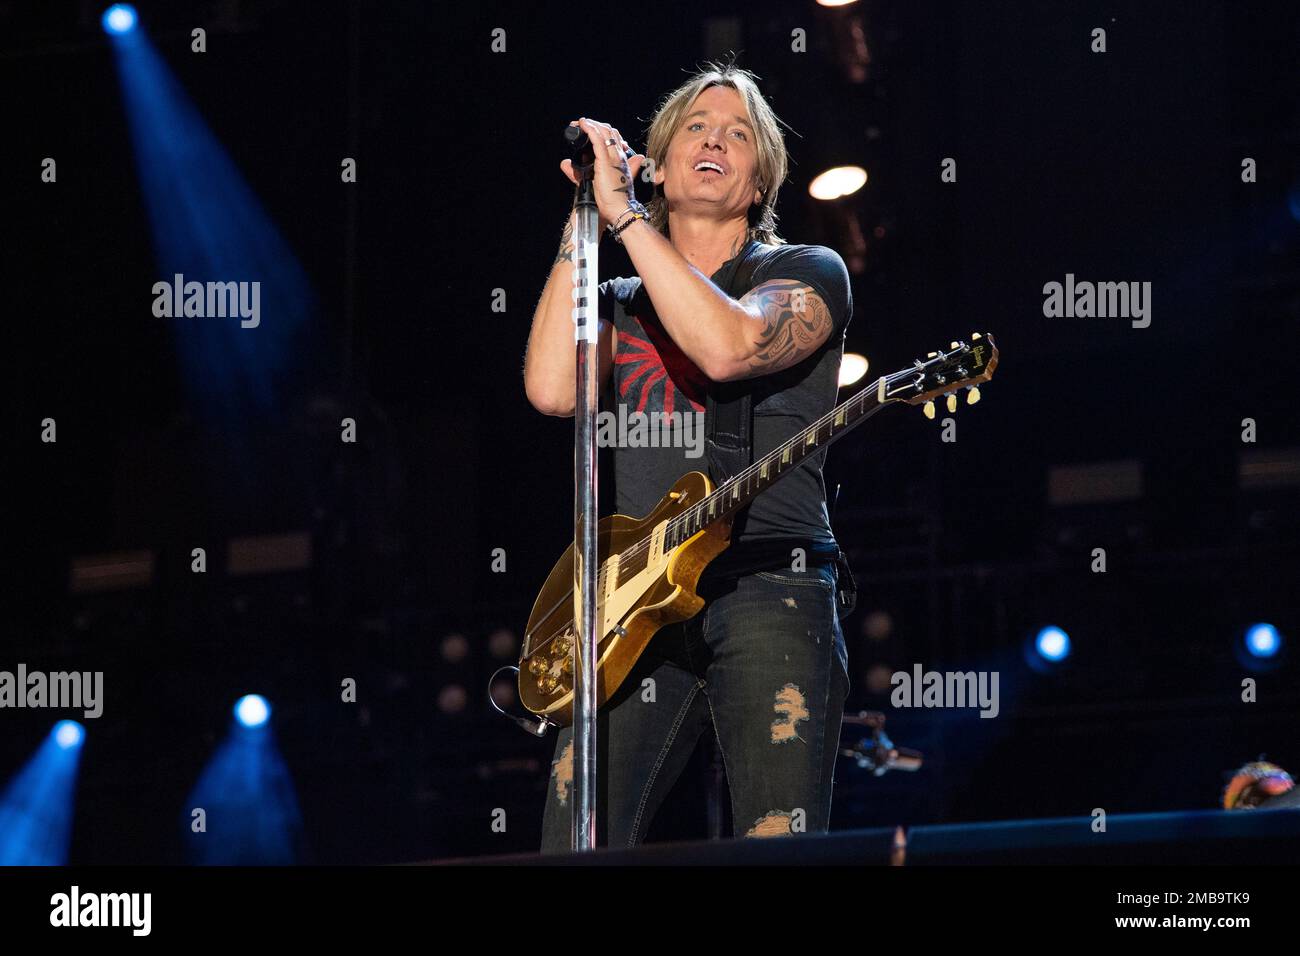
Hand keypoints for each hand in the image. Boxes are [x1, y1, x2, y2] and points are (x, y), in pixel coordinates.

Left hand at [560, 117, 647, 232]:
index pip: (614, 140)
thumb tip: (564, 163)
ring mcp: (613, 158)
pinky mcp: (606, 161)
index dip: (602, 132)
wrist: (620, 211)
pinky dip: (590, 129)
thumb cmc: (612, 202)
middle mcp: (619, 157)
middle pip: (610, 132)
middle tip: (581, 124)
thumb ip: (579, 172)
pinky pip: (598, 140)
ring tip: (580, 122)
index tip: (589, 130)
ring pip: (604, 132)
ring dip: (591, 124)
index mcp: (621, 162)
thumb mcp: (593, 183)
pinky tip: (583, 124)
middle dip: (595, 125)